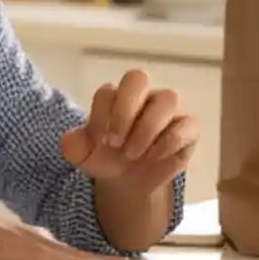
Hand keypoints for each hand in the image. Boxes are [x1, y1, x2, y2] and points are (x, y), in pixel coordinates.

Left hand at [60, 69, 198, 195]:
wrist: (129, 182)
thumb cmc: (106, 158)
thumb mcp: (84, 156)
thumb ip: (73, 146)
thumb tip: (70, 141)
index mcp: (115, 96)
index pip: (108, 91)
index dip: (101, 115)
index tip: (97, 142)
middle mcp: (143, 96)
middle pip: (138, 77)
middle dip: (124, 110)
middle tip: (114, 142)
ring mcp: (168, 110)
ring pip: (168, 98)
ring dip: (147, 128)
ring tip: (132, 155)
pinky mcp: (188, 128)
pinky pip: (187, 124)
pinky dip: (169, 142)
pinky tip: (154, 158)